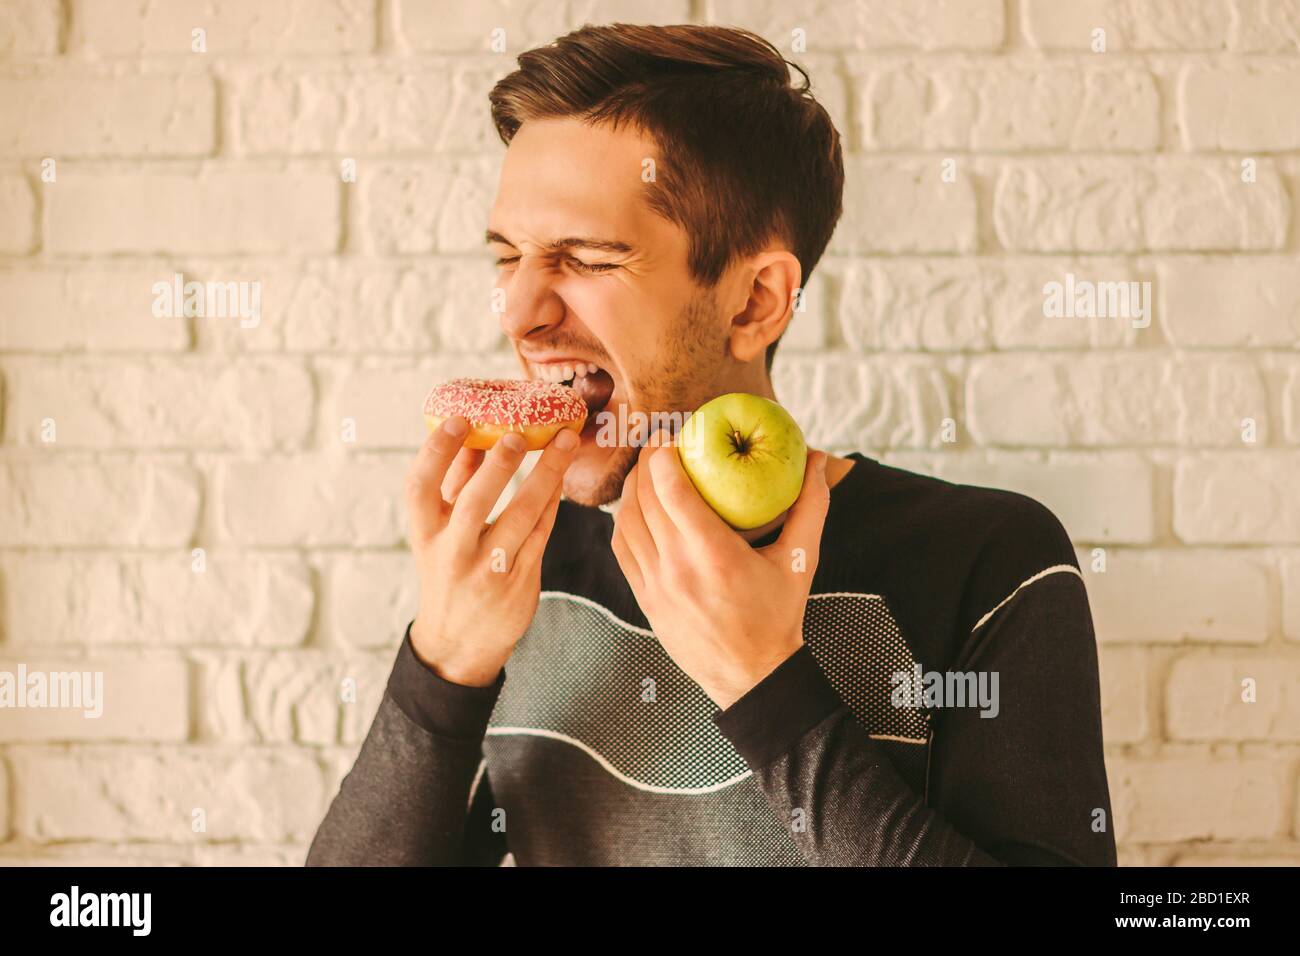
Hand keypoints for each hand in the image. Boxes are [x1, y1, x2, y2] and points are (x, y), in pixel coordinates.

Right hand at [405, 418, 579, 686]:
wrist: (457, 643)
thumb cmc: (449, 571)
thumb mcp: (437, 532)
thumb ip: (455, 484)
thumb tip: (474, 434)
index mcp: (424, 536)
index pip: (420, 488)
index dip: (436, 453)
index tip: (457, 420)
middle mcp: (452, 554)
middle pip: (474, 504)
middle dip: (499, 466)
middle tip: (520, 433)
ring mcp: (488, 571)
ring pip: (520, 517)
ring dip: (545, 475)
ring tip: (564, 442)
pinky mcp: (519, 582)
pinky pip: (541, 534)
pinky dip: (552, 502)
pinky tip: (562, 475)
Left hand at [610, 439, 830, 709]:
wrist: (751, 677)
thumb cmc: (779, 616)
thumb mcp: (801, 561)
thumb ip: (810, 506)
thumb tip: (820, 459)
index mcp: (714, 555)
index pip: (672, 490)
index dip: (664, 454)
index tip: (672, 434)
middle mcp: (677, 568)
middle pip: (644, 498)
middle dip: (647, 461)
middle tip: (660, 441)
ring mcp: (655, 586)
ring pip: (626, 521)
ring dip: (632, 488)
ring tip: (647, 469)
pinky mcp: (644, 599)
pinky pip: (623, 548)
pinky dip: (625, 519)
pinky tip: (636, 505)